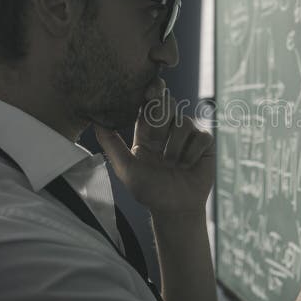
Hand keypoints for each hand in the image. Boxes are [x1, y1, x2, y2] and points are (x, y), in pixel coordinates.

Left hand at [93, 78, 215, 215]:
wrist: (175, 209)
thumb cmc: (149, 191)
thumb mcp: (126, 168)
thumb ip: (111, 144)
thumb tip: (95, 121)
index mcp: (147, 131)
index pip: (148, 104)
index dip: (150, 93)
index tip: (150, 91)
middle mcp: (168, 128)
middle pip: (169, 104)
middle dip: (163, 119)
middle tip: (158, 139)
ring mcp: (188, 134)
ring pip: (184, 122)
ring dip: (175, 147)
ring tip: (171, 164)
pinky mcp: (205, 142)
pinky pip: (201, 136)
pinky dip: (192, 153)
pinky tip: (188, 166)